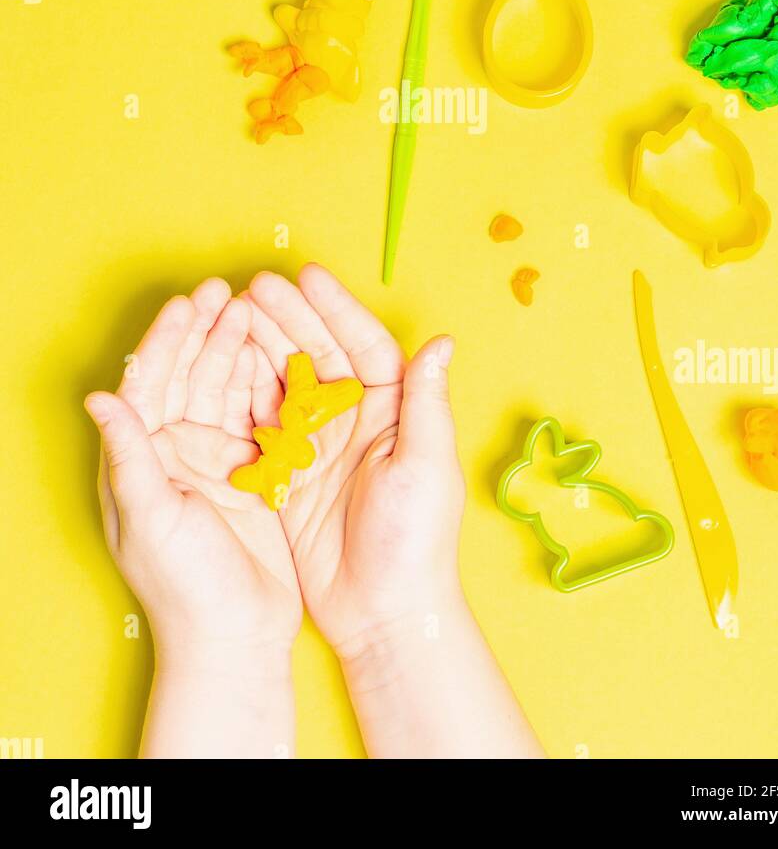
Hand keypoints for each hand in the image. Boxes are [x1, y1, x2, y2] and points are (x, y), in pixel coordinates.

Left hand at [85, 280, 302, 668]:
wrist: (236, 639)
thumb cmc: (185, 588)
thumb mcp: (152, 518)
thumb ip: (129, 456)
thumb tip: (99, 398)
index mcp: (143, 460)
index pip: (151, 384)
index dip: (169, 339)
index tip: (192, 302)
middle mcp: (173, 454)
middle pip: (188, 376)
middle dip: (205, 331)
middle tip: (228, 291)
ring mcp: (214, 462)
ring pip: (223, 388)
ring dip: (235, 348)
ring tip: (254, 309)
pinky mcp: (252, 473)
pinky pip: (257, 414)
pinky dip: (265, 381)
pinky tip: (278, 354)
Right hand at [243, 265, 543, 758]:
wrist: (383, 615)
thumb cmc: (417, 543)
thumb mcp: (425, 467)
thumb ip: (427, 403)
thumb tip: (441, 341)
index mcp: (393, 410)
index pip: (363, 344)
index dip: (335, 308)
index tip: (306, 275)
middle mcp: (357, 420)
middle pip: (319, 355)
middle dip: (288, 318)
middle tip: (253, 286)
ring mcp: (320, 445)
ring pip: (287, 381)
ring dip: (262, 346)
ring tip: (232, 312)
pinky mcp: (290, 474)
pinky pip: (264, 423)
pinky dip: (244, 394)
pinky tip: (222, 366)